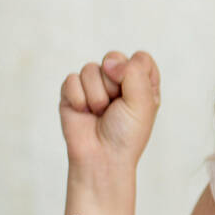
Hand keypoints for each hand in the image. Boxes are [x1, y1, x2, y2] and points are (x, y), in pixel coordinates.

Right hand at [59, 50, 160, 168]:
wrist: (101, 156)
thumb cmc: (127, 134)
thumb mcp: (143, 103)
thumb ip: (135, 74)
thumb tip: (110, 62)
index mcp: (141, 82)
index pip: (139, 58)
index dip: (134, 72)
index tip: (133, 94)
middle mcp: (118, 80)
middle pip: (113, 58)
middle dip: (113, 84)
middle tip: (115, 106)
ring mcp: (93, 84)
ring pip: (90, 69)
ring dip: (96, 96)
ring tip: (100, 113)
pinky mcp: (72, 91)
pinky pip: (71, 79)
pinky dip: (79, 98)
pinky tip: (84, 112)